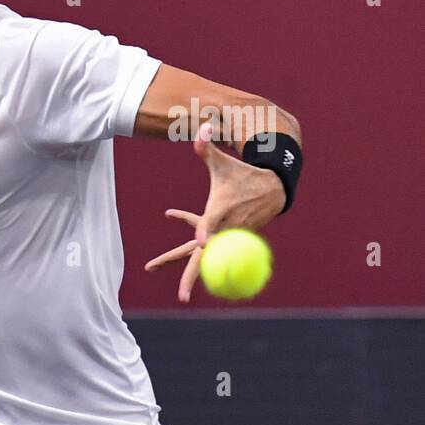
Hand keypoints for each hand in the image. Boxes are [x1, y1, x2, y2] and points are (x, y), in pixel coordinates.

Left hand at [144, 121, 285, 302]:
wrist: (273, 186)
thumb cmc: (244, 173)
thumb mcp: (222, 163)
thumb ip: (207, 148)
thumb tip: (202, 127)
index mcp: (218, 213)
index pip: (209, 226)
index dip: (204, 232)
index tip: (202, 242)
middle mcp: (220, 229)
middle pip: (201, 258)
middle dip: (189, 276)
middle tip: (180, 297)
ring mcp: (223, 237)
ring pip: (198, 256)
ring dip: (179, 265)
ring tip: (151, 266)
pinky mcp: (224, 238)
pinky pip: (202, 244)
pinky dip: (188, 238)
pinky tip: (170, 215)